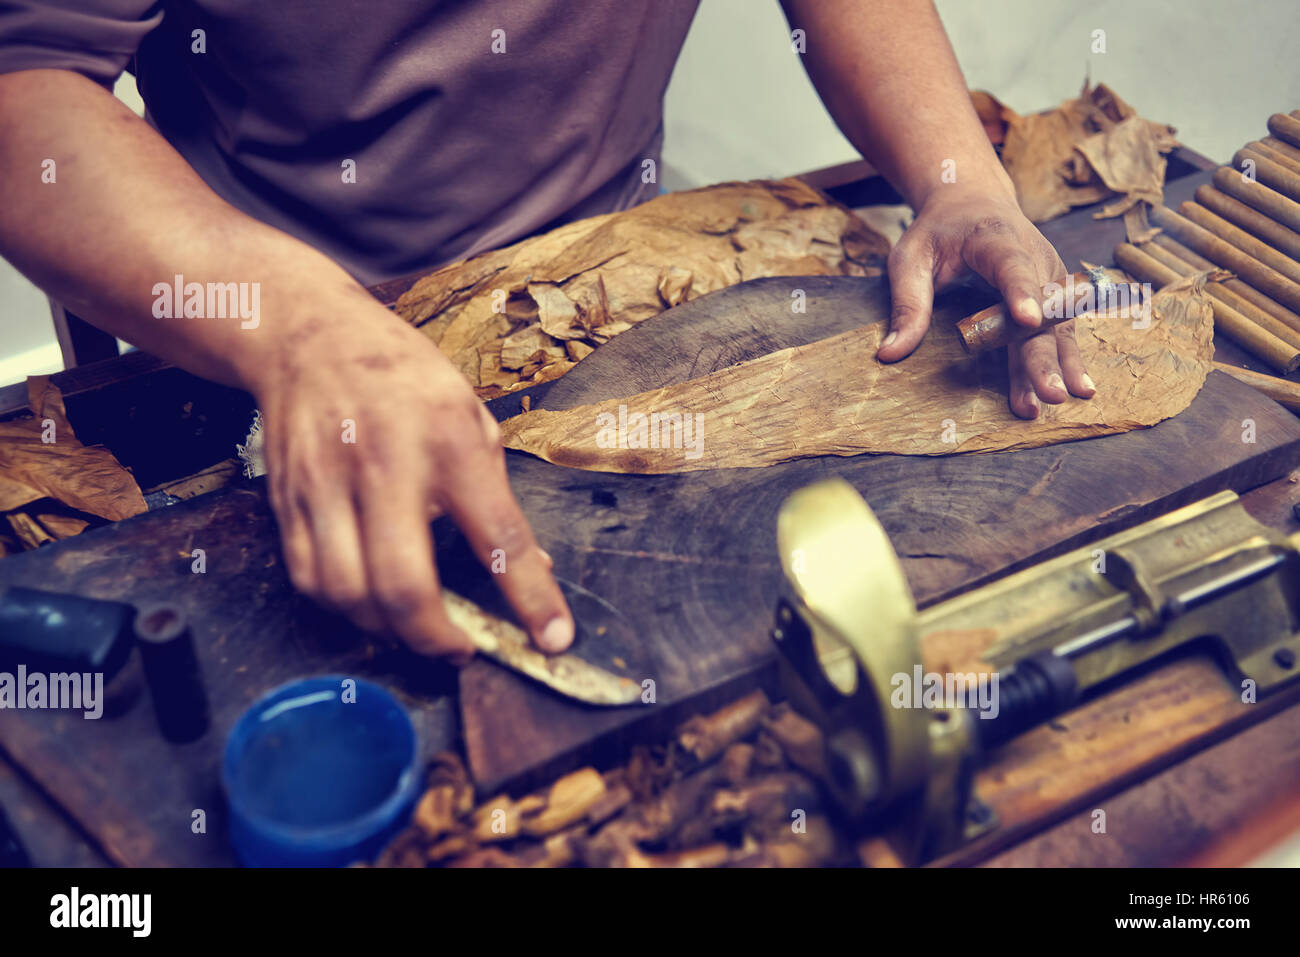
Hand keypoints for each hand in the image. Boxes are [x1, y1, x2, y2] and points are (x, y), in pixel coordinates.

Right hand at [251, 288, 573, 657]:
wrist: (309, 335)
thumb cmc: (403, 378)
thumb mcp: (471, 415)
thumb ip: (497, 495)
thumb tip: (534, 568)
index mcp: (450, 439)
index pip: (499, 534)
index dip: (532, 597)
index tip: (553, 639)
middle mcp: (386, 463)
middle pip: (403, 585)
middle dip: (436, 638)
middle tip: (461, 648)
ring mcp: (327, 483)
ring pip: (348, 594)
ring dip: (387, 632)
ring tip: (417, 630)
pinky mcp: (287, 500)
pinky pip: (310, 580)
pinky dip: (344, 609)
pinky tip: (370, 603)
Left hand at [876, 184, 1095, 418]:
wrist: (974, 200)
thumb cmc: (939, 231)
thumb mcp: (911, 258)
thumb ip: (906, 304)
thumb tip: (889, 354)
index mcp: (997, 238)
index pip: (1011, 267)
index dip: (1021, 293)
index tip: (1028, 319)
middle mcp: (1036, 257)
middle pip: (1042, 311)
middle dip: (1044, 356)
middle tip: (1049, 394)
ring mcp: (1051, 278)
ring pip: (1056, 327)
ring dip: (1059, 367)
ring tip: (1060, 401)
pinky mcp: (1055, 296)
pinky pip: (1060, 331)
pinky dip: (1066, 361)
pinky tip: (1077, 390)